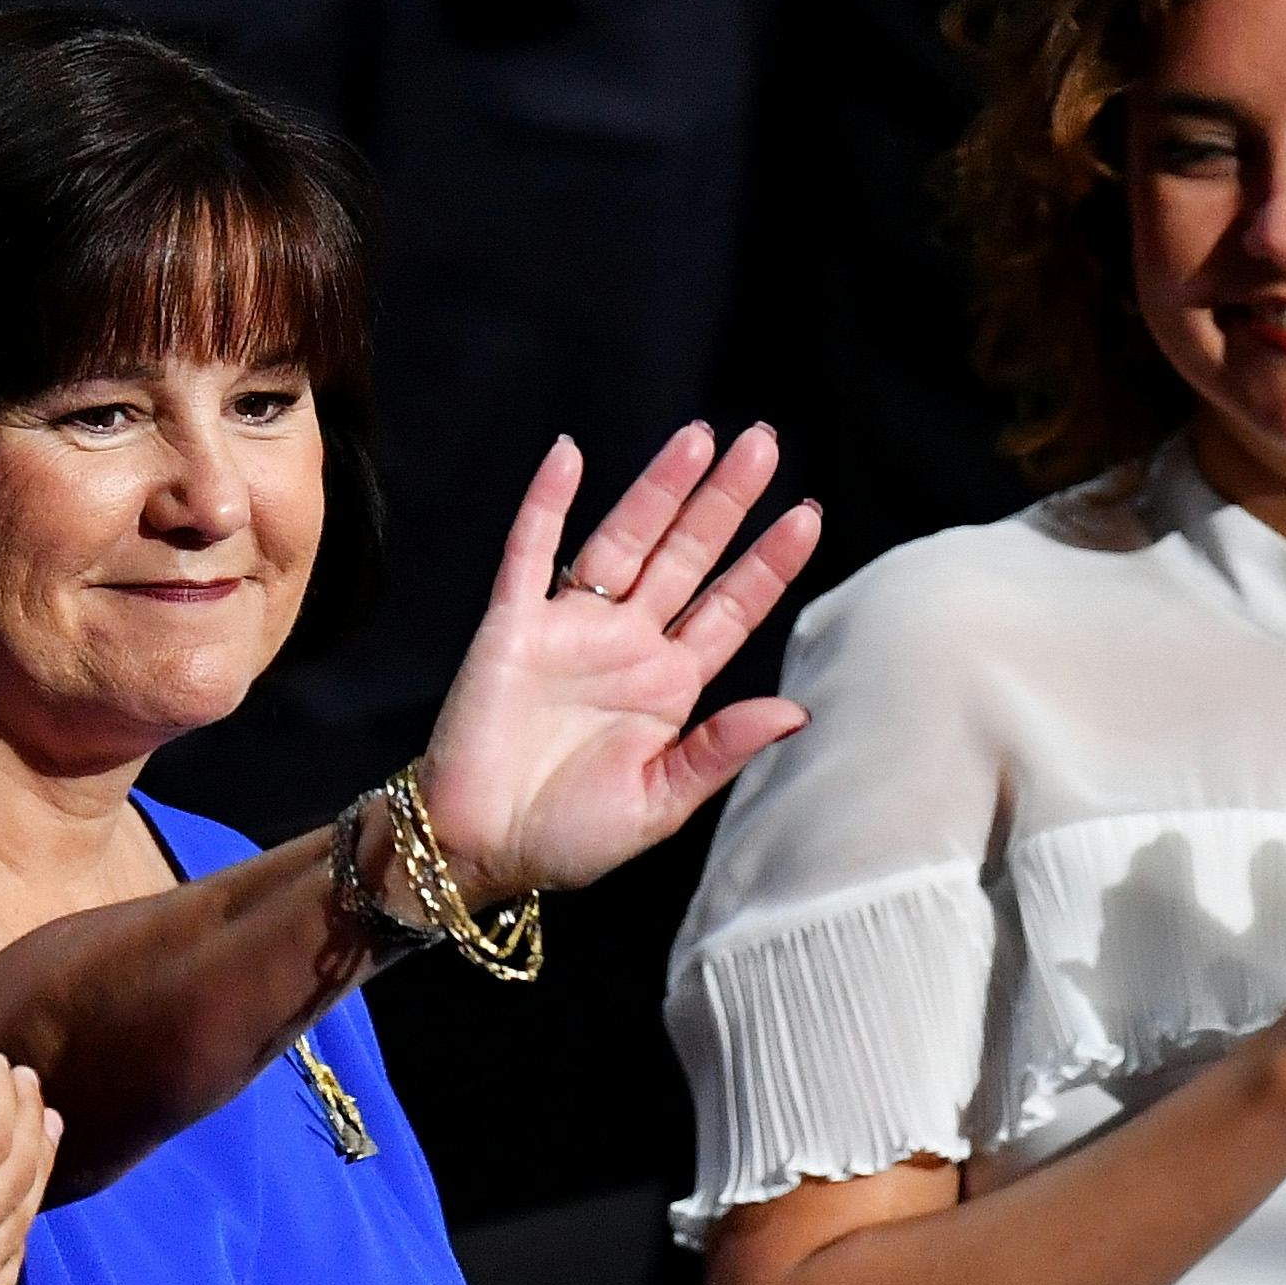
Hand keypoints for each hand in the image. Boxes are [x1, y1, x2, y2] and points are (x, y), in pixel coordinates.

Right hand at [0, 1043, 57, 1284]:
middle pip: (15, 1176)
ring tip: (42, 1140)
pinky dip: (17, 1238)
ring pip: (18, 1230)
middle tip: (31, 1088)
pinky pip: (2, 1283)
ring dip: (34, 1176)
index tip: (1, 1064)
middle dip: (29, 1123)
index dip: (2, 1092)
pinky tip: (13, 1228)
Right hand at [407, 423, 824, 905]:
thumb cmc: (568, 836)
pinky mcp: (512, 626)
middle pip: (687, 557)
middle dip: (724, 502)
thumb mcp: (659, 805)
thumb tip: (795, 711)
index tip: (807, 516)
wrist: (478, 847)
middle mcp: (627, 645)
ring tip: (698, 438)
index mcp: (669, 685)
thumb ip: (720, 752)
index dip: (767, 564)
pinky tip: (570, 456)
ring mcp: (571, 629)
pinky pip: (530, 552)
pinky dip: (547, 504)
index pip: (730, 609)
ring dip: (658, 489)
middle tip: (763, 443)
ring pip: (623, 541)